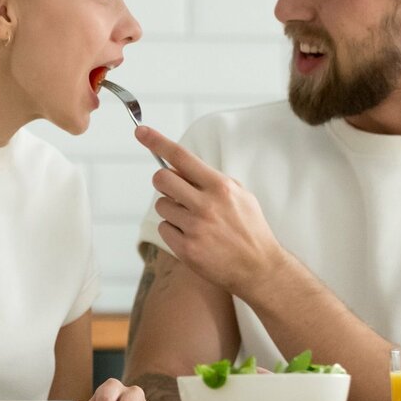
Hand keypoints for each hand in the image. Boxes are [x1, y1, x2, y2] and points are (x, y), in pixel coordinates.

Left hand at [136, 125, 289, 298]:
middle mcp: (206, 205)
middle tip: (173, 190)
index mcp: (220, 187)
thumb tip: (180, 167)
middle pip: (162, 179)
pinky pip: (164, 228)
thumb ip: (210, 180)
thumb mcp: (239, 195)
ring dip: (171, 210)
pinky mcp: (187, 249)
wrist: (260, 268)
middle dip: (163, 182)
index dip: (157, 142)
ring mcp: (195, 228)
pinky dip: (174, 231)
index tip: (140, 131)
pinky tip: (193, 237)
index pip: (182, 157)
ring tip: (193, 221)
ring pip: (161, 205)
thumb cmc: (249, 229)